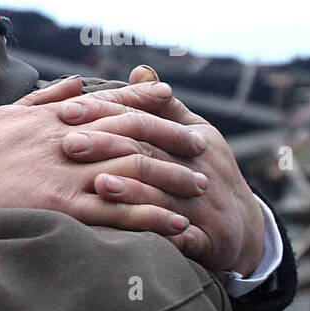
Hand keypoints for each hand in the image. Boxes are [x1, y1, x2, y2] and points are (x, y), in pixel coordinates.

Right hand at [0, 85, 208, 245]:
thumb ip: (41, 99)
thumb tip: (75, 84)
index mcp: (52, 117)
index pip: (110, 102)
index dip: (145, 99)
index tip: (171, 98)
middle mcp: (66, 141)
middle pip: (134, 134)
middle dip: (171, 139)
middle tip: (200, 147)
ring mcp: (65, 176)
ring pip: (134, 172)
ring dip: (170, 179)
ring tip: (198, 188)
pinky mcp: (60, 209)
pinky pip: (117, 213)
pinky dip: (151, 218)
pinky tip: (175, 224)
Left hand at [35, 66, 265, 274]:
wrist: (243, 228)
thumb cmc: (206, 171)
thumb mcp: (194, 134)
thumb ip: (163, 106)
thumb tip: (139, 71)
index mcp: (191, 140)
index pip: (142, 122)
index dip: (105, 114)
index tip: (67, 110)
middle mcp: (195, 169)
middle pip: (147, 155)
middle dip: (107, 148)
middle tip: (68, 143)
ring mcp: (201, 206)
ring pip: (162, 195)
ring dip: (131, 190)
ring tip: (98, 184)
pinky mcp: (205, 239)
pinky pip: (180, 237)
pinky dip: (156, 230)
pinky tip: (131, 229)